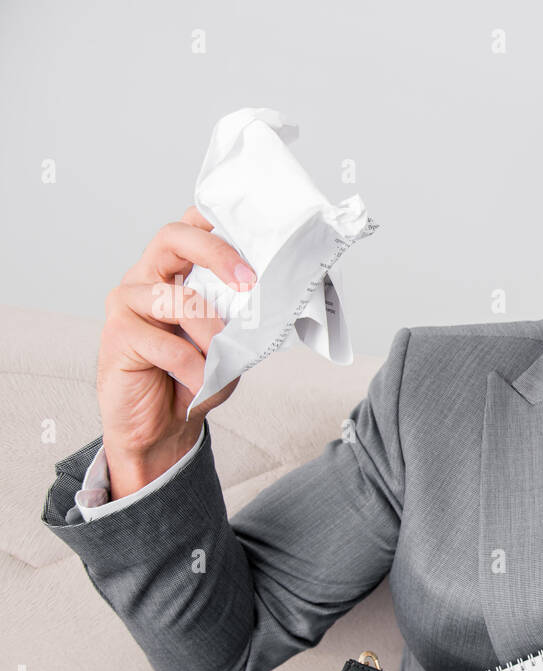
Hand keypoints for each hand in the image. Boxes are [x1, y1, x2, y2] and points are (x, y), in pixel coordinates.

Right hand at [99, 206, 253, 498]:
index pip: (189, 227)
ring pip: (179, 298)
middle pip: (174, 238)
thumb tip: (273, 302)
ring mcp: (127, 302)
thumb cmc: (192, 379)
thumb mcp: (227, 344)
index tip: (251, 232)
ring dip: (212, 334)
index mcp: (173, 272)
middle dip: (217, 254)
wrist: (161, 428)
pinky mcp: (118, 334)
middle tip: (249, 282)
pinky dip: (194, 368)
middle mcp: (146, 277)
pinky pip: (168, 344)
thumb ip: (240, 318)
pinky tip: (198, 383)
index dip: (215, 221)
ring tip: (220, 363)